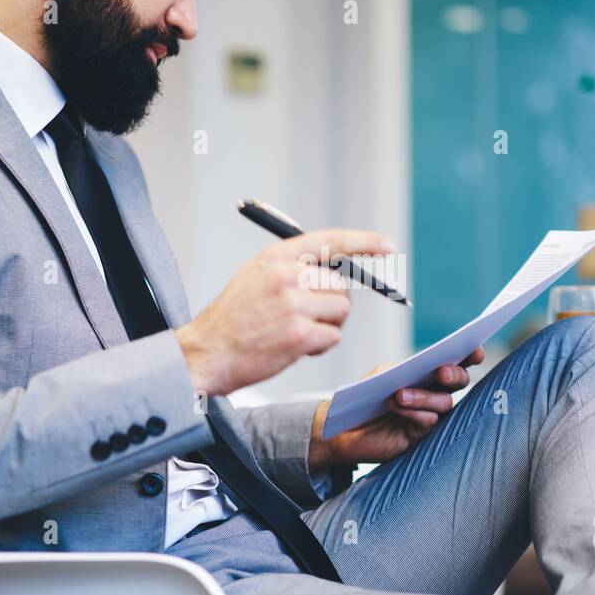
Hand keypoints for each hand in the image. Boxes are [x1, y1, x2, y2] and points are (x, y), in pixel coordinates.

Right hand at [175, 228, 395, 396]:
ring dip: (328, 326)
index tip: (387, 247)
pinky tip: (296, 348)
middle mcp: (287, 276)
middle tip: (311, 316)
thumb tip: (337, 270)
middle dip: (334, 303)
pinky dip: (321, 346)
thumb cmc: (234, 319)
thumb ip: (293, 267)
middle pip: (341, 284)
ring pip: (341, 311)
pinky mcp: (298, 335)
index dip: (364, 242)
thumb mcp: (256, 276)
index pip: (331, 241)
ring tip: (298, 332)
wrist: (207, 353)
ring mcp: (293, 305)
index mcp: (277, 256)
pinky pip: (333, 337)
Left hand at [309, 347, 485, 470]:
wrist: (345, 426)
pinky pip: (429, 421)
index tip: (475, 351)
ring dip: (423, 396)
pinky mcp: (421, 435)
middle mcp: (434, 393)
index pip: (454, 362)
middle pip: (458, 382)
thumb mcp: (383, 375)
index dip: (469, 356)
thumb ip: (403, 371)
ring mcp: (430, 414)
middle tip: (441, 372)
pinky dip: (415, 412)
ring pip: (444, 403)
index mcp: (428, 374)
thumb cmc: (365, 396)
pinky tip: (398, 406)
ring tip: (400, 394)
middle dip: (454, 374)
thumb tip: (420, 373)